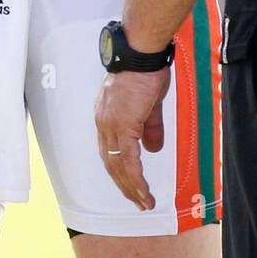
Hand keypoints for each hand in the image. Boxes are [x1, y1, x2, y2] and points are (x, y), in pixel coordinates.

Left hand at [94, 67, 170, 210]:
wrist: (141, 55)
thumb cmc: (145, 70)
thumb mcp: (148, 104)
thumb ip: (149, 128)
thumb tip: (153, 149)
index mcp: (107, 117)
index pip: (109, 152)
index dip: (120, 171)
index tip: (131, 185)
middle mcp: (104, 124)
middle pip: (111, 164)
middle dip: (125, 186)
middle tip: (138, 201)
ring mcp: (111, 126)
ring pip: (118, 166)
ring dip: (131, 187)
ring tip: (144, 202)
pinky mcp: (122, 126)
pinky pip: (128, 160)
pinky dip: (135, 178)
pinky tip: (143, 190)